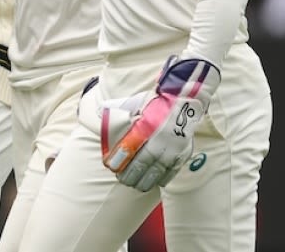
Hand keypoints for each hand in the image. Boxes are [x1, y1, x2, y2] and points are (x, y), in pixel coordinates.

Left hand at [99, 56, 220, 191]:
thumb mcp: (135, 104)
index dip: (118, 160)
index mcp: (145, 127)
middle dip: (130, 175)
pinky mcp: (183, 153)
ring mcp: (172, 149)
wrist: (184, 99)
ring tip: (136, 185)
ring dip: (145, 181)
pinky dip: (162, 178)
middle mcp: (158, 140)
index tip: (110, 166)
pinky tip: (155, 182)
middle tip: (123, 180)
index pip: (128, 149)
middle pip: (141, 164)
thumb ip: (119, 112)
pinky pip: (172, 171)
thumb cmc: (156, 102)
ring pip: (156, 171)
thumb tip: (99, 114)